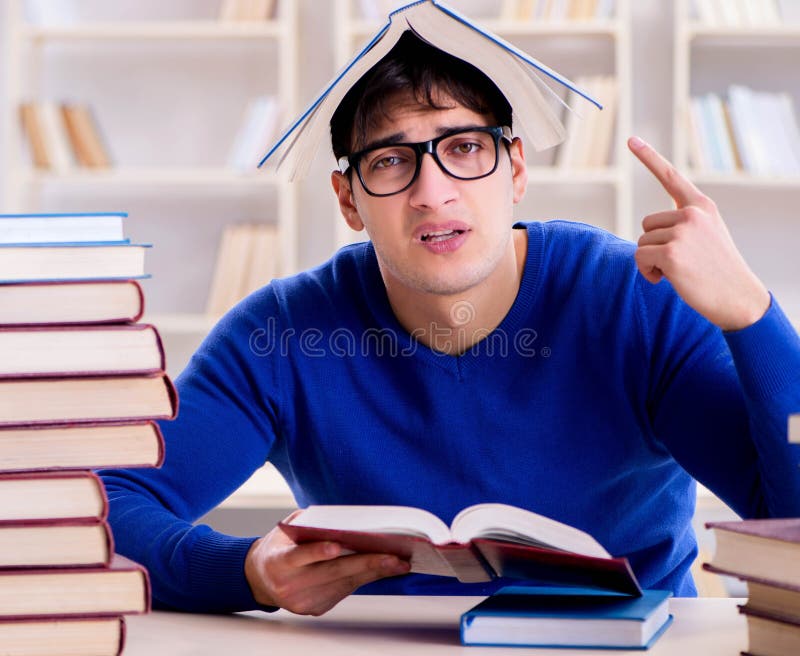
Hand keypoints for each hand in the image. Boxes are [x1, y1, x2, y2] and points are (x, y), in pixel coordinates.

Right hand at [244, 510, 410, 615]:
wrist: (261, 579)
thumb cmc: (280, 546)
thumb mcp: (287, 529)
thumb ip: (310, 523)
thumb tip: (346, 521)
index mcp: (278, 561)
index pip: (299, 556)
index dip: (318, 551)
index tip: (337, 546)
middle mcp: (289, 585)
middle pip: (332, 573)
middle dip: (366, 563)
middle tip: (394, 557)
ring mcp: (303, 601)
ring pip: (344, 584)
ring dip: (374, 573)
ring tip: (399, 563)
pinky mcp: (315, 609)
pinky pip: (344, 591)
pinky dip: (364, 579)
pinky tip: (383, 569)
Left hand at [627, 136, 768, 330]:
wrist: (736, 297)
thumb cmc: (716, 270)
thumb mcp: (706, 236)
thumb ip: (683, 224)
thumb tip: (651, 232)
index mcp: (701, 206)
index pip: (671, 176)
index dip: (648, 157)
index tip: (631, 139)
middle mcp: (692, 213)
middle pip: (647, 224)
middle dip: (655, 246)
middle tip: (680, 261)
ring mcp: (682, 232)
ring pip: (641, 243)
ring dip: (651, 261)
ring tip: (678, 271)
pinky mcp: (671, 252)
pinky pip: (639, 258)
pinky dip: (647, 272)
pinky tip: (666, 279)